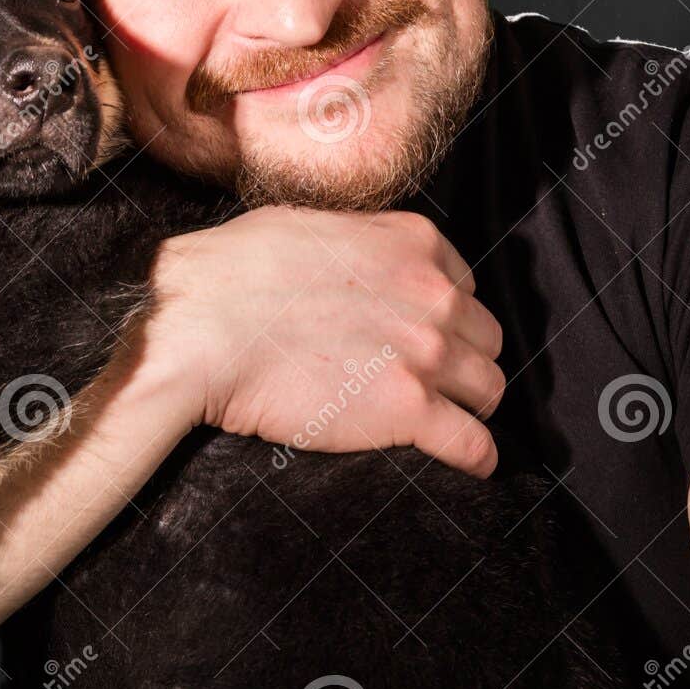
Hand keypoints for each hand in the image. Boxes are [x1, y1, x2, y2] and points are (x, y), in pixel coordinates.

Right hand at [150, 207, 504, 476]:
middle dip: (462, 359)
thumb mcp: (307, 225)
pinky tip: (472, 462)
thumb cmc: (233, 273)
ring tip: (448, 419)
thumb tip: (353, 255)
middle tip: (429, 379)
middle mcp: (434, 295)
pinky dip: (477, 456)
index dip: (444, 314)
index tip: (423, 332)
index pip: (465, 287)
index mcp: (414, 243)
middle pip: (484, 339)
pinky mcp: (408, 410)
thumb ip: (355, 241)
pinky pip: (473, 443)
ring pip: (488, 389)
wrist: (201, 329)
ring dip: (469, 405)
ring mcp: (426, 354)